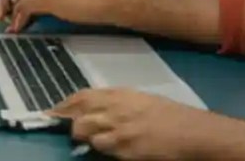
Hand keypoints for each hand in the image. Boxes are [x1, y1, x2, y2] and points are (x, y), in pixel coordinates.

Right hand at [0, 0, 102, 32]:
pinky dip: (27, 15)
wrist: (99, 8)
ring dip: (17, 13)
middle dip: (8, 8)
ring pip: (24, 1)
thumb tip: (12, 10)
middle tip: (5, 24)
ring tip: (14, 28)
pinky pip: (34, 6)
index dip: (2, 1)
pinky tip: (26, 24)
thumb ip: (26, 4)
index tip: (0, 18)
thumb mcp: (46, 2)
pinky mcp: (54, 1)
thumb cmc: (75, 3)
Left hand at [53, 88, 210, 159]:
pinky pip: (104, 150)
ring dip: (87, 140)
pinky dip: (103, 150)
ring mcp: (120, 130)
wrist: (191, 132)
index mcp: (120, 94)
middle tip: (70, 131)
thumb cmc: (168, 115)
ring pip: (88, 135)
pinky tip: (112, 149)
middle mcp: (116, 109)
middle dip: (71, 125)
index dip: (65, 105)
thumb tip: (93, 107)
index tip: (54, 112)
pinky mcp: (126, 149)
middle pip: (79, 117)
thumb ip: (116, 101)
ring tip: (94, 141)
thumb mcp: (140, 99)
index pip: (82, 97)